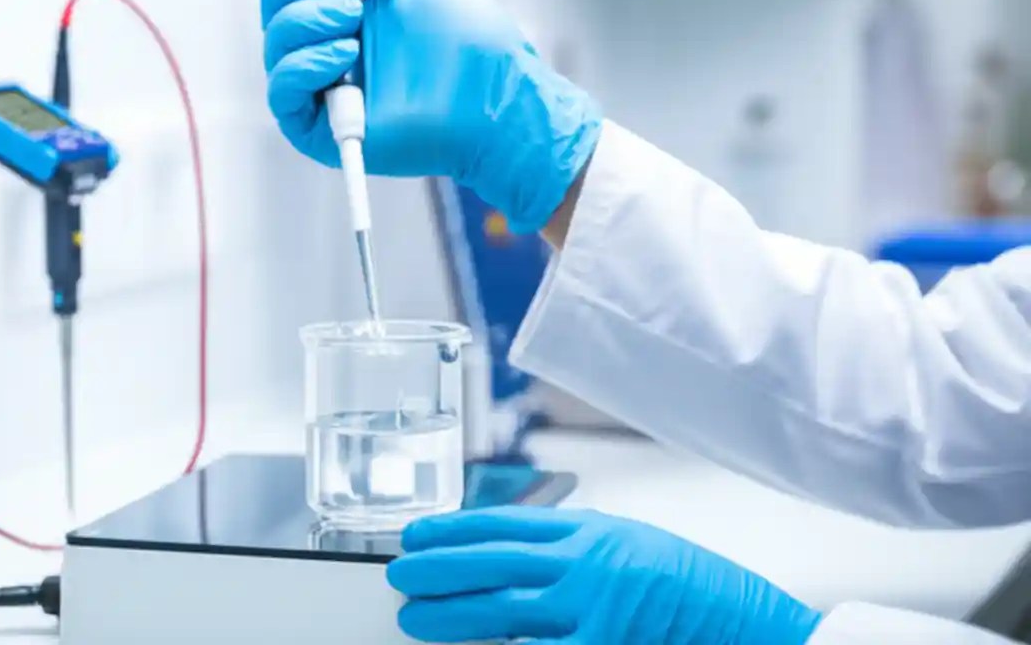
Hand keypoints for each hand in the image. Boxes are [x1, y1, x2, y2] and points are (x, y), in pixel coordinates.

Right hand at [261, 0, 601, 232]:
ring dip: (302, 24)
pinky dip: (303, 67)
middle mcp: (333, 50)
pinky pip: (282, 93)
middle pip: (275, 16)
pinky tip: (344, 55)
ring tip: (352, 21)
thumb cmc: (474, 43)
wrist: (492, 98)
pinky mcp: (323, 127)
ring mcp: (327, 90)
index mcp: (352, 14)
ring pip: (274, 50)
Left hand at [387, 507, 821, 643]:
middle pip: (490, 563)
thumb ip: (569, 545)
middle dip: (437, 569)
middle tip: (400, 574)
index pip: (501, 523)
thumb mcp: (624, 542)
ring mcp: (591, 609)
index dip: (451, 529)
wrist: (743, 620)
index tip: (417, 534)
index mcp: (588, 531)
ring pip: (501, 611)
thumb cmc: (686, 584)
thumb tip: (507, 554)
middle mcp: (584, 563)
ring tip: (415, 617)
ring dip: (450, 614)